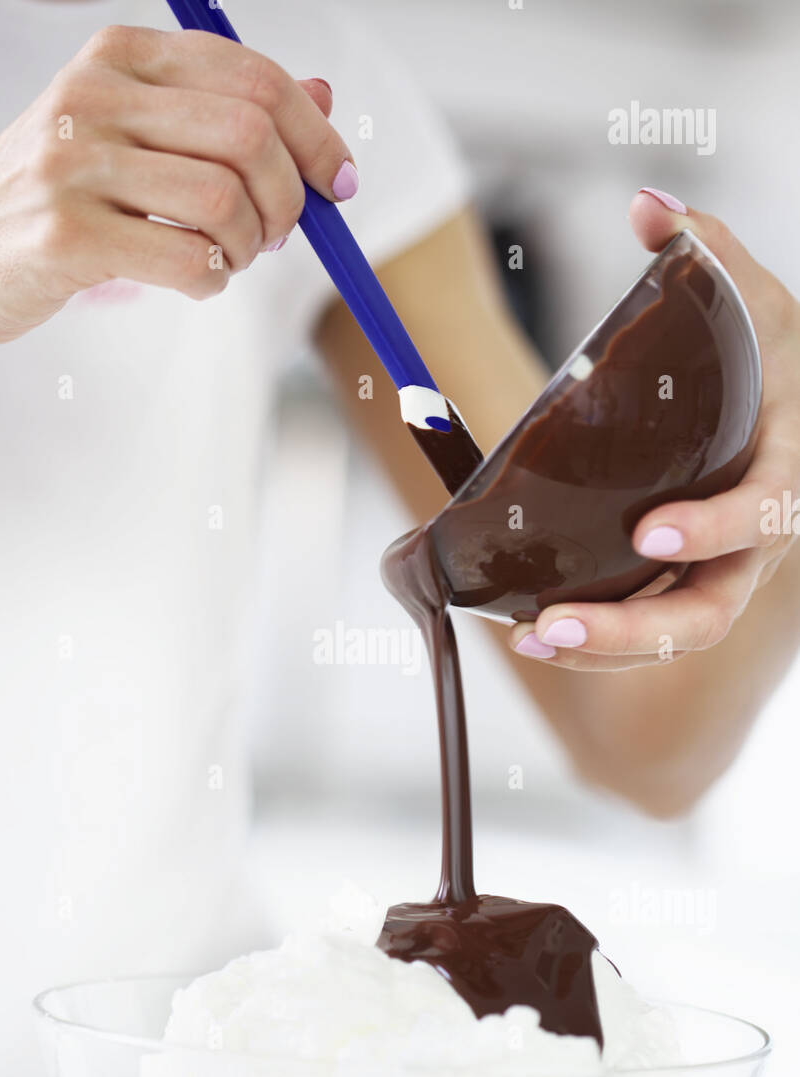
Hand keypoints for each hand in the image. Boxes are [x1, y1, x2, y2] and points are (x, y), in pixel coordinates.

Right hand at [0, 26, 356, 370]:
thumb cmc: (62, 195)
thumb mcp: (137, 132)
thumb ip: (224, 111)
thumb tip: (322, 98)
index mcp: (121, 56)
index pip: (254, 79)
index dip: (315, 137)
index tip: (339, 185)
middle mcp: (95, 95)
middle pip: (250, 136)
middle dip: (287, 200)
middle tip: (274, 237)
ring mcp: (75, 163)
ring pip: (223, 201)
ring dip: (246, 248)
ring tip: (224, 261)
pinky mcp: (67, 235)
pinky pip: (186, 261)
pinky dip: (211, 284)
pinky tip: (195, 283)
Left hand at [511, 189, 799, 670]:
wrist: (783, 415)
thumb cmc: (770, 362)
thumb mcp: (759, 303)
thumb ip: (713, 256)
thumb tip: (650, 205)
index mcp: (783, 472)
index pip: (764, 515)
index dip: (716, 530)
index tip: (653, 531)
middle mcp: (755, 542)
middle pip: (709, 611)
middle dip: (633, 627)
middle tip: (554, 624)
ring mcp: (718, 573)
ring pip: (670, 635)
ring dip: (600, 647)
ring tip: (529, 636)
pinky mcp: (682, 586)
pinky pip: (643, 629)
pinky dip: (593, 639)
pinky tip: (527, 630)